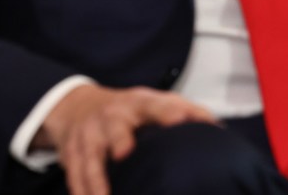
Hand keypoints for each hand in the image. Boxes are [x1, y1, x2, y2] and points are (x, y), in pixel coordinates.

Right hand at [35, 84, 216, 194]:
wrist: (78, 106)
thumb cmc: (130, 109)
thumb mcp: (157, 102)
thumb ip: (189, 112)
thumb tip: (216, 129)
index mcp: (138, 103)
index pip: (155, 104)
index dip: (167, 111)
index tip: (178, 121)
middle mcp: (111, 117)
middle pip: (115, 126)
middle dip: (119, 138)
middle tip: (124, 152)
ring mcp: (88, 135)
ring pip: (89, 159)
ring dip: (95, 181)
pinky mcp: (70, 154)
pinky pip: (74, 176)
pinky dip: (81, 192)